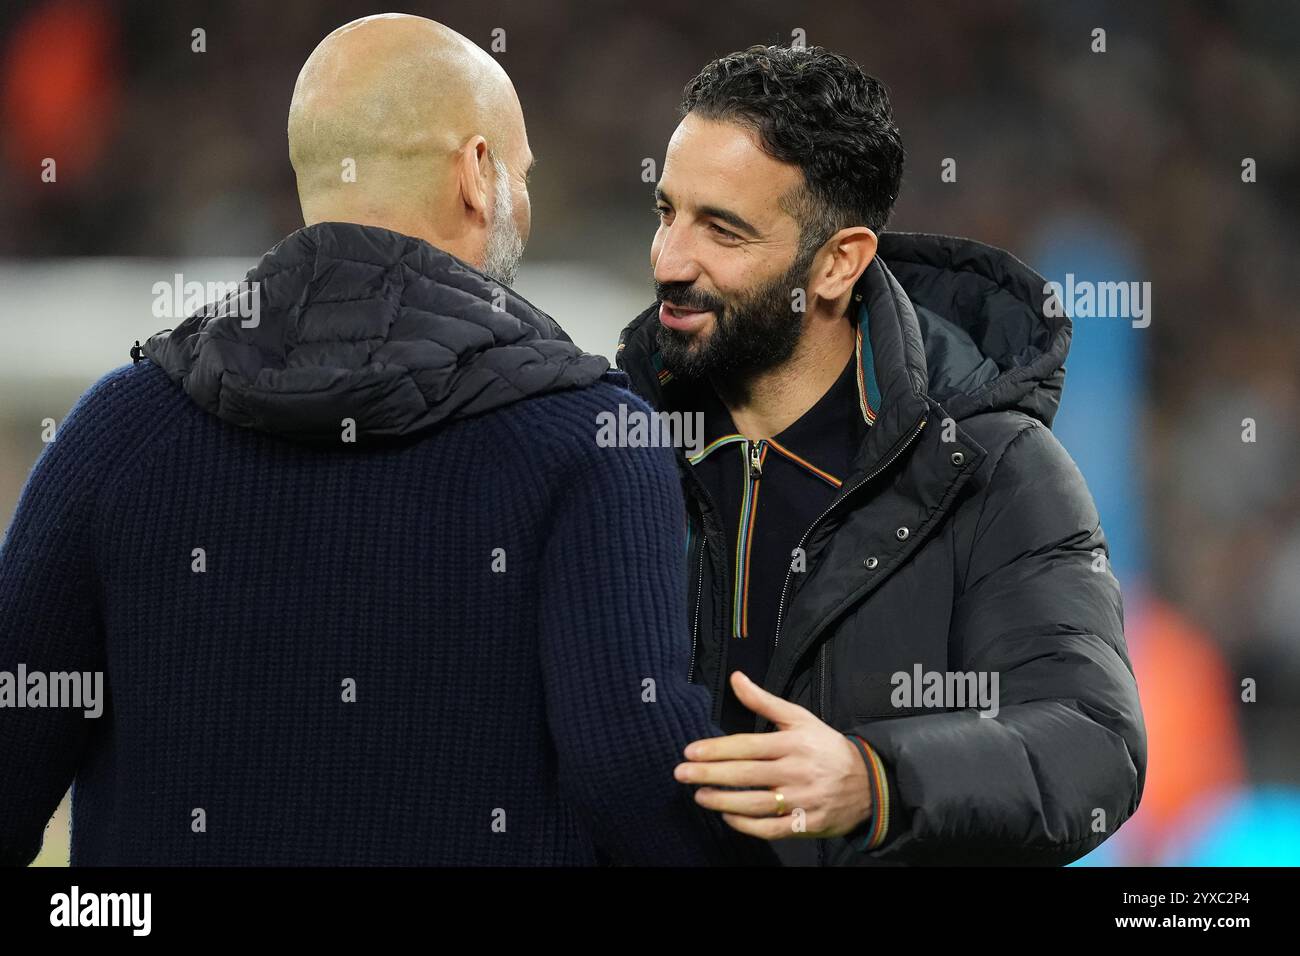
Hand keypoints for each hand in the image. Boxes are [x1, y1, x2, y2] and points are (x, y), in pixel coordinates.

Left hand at [673, 671, 872, 839]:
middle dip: (710, 775)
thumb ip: (763, 701)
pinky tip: (727, 817)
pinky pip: (771, 828)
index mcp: (794, 742)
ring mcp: (803, 800)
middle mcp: (797, 771)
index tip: (689, 752)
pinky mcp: (807, 824)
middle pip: (746, 775)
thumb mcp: (799, 718)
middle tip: (681, 774)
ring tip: (699, 796)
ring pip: (756, 804)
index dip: (716, 750)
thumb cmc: (825, 746)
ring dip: (723, 801)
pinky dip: (747, 825)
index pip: (747, 746)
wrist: (868, 782)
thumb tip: (735, 678)